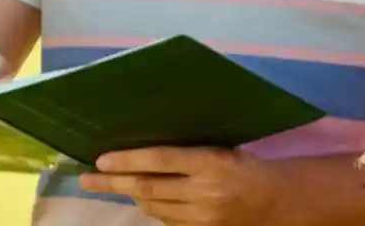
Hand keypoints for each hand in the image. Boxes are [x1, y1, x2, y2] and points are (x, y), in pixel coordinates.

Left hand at [80, 146, 289, 225]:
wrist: (277, 200)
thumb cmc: (244, 165)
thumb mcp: (219, 148)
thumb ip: (186, 151)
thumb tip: (143, 146)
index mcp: (209, 161)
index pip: (158, 160)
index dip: (127, 160)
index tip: (100, 160)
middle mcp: (204, 191)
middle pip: (148, 187)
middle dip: (113, 183)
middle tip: (86, 179)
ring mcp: (203, 217)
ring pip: (153, 207)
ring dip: (130, 195)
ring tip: (110, 185)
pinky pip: (167, 221)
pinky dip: (152, 208)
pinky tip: (143, 198)